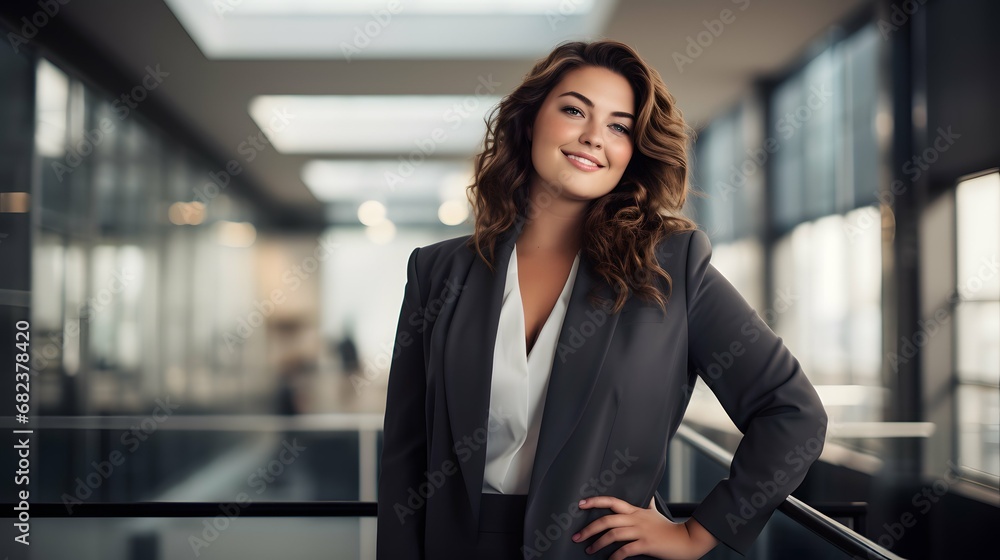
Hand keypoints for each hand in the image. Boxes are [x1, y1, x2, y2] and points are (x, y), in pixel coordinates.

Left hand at [571, 496, 718, 559]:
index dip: (595, 501)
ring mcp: (641, 532)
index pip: (612, 502)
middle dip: (589, 528)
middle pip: (607, 520)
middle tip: (577, 537)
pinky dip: (615, 557)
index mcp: (635, 511)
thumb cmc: (668, 528)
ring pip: (613, 535)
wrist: (686, 539)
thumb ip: (648, 504)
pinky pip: (626, 550)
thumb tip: (648, 494)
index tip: (580, 504)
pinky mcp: (646, 544)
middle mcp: (635, 519)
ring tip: (590, 550)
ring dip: (598, 543)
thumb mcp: (656, 512)